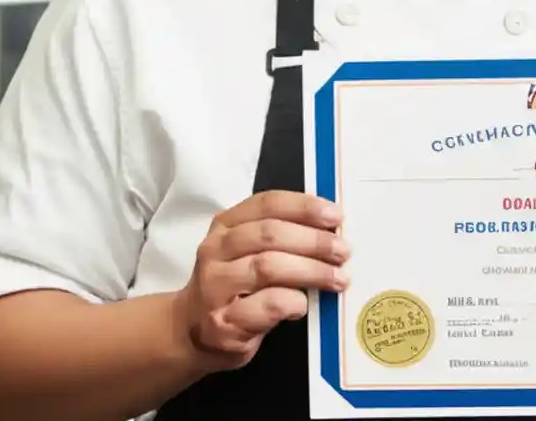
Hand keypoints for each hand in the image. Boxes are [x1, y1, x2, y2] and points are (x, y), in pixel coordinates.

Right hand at [176, 190, 349, 369]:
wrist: (192, 331)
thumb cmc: (233, 287)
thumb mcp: (246, 252)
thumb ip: (280, 236)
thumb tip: (332, 231)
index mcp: (226, 225)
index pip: (267, 204)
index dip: (304, 207)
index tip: (335, 216)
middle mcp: (216, 251)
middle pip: (270, 235)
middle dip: (313, 241)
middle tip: (342, 251)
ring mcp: (215, 287)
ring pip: (268, 267)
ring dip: (310, 271)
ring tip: (337, 279)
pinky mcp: (223, 322)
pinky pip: (265, 306)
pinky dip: (292, 302)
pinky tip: (304, 304)